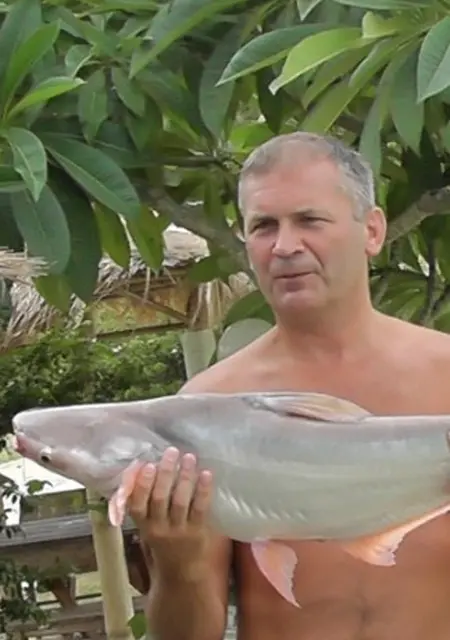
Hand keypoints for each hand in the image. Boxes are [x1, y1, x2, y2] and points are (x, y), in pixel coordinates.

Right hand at [126, 446, 213, 575]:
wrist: (182, 577)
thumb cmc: (163, 545)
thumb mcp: (147, 528)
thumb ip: (144, 506)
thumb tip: (141, 471)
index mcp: (143, 526)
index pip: (137, 504)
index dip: (141, 484)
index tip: (147, 465)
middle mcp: (159, 529)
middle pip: (160, 498)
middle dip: (166, 472)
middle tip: (172, 452)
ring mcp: (179, 532)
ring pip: (179, 500)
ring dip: (185, 476)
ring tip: (189, 457)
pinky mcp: (197, 533)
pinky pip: (200, 508)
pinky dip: (203, 490)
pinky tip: (206, 473)